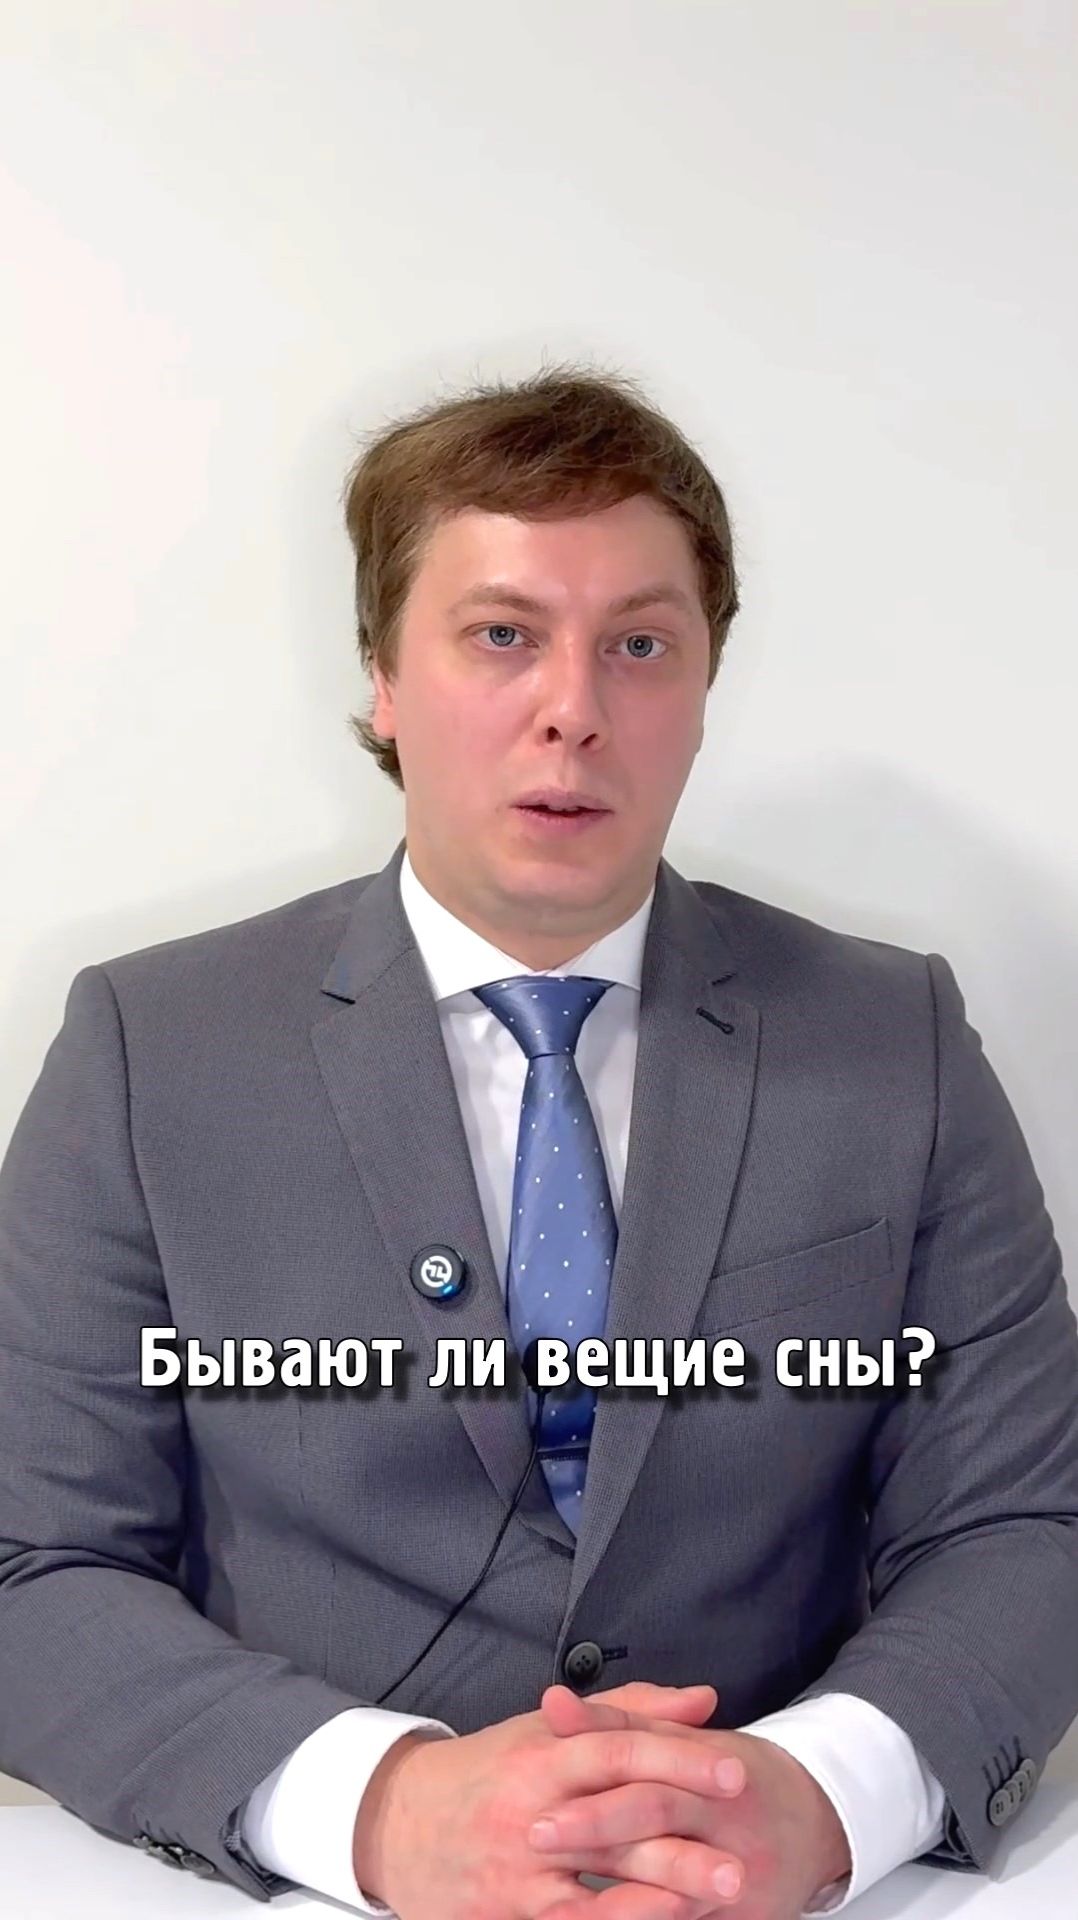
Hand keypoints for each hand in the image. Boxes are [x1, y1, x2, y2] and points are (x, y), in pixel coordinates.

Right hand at [351, 1682, 747, 1919]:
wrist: (397, 1821)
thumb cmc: (489, 1770)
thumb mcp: (547, 1728)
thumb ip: (630, 1711)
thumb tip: (705, 1700)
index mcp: (544, 1753)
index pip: (621, 1748)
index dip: (680, 1759)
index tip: (735, 1773)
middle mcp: (532, 1810)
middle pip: (615, 1823)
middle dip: (681, 1843)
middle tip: (742, 1859)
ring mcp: (518, 1871)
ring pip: (594, 1890)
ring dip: (658, 1900)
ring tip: (714, 1903)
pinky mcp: (506, 1916)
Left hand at [531, 1685, 851, 1919]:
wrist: (819, 1823)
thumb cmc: (737, 1772)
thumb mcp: (687, 1739)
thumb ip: (620, 1720)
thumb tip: (553, 1701)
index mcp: (708, 1759)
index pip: (645, 1749)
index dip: (594, 1746)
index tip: (543, 1757)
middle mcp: (725, 1813)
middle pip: (655, 1811)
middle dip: (595, 1824)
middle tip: (537, 1831)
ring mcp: (735, 1870)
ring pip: (671, 1880)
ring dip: (617, 1889)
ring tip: (562, 1897)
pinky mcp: (741, 1917)